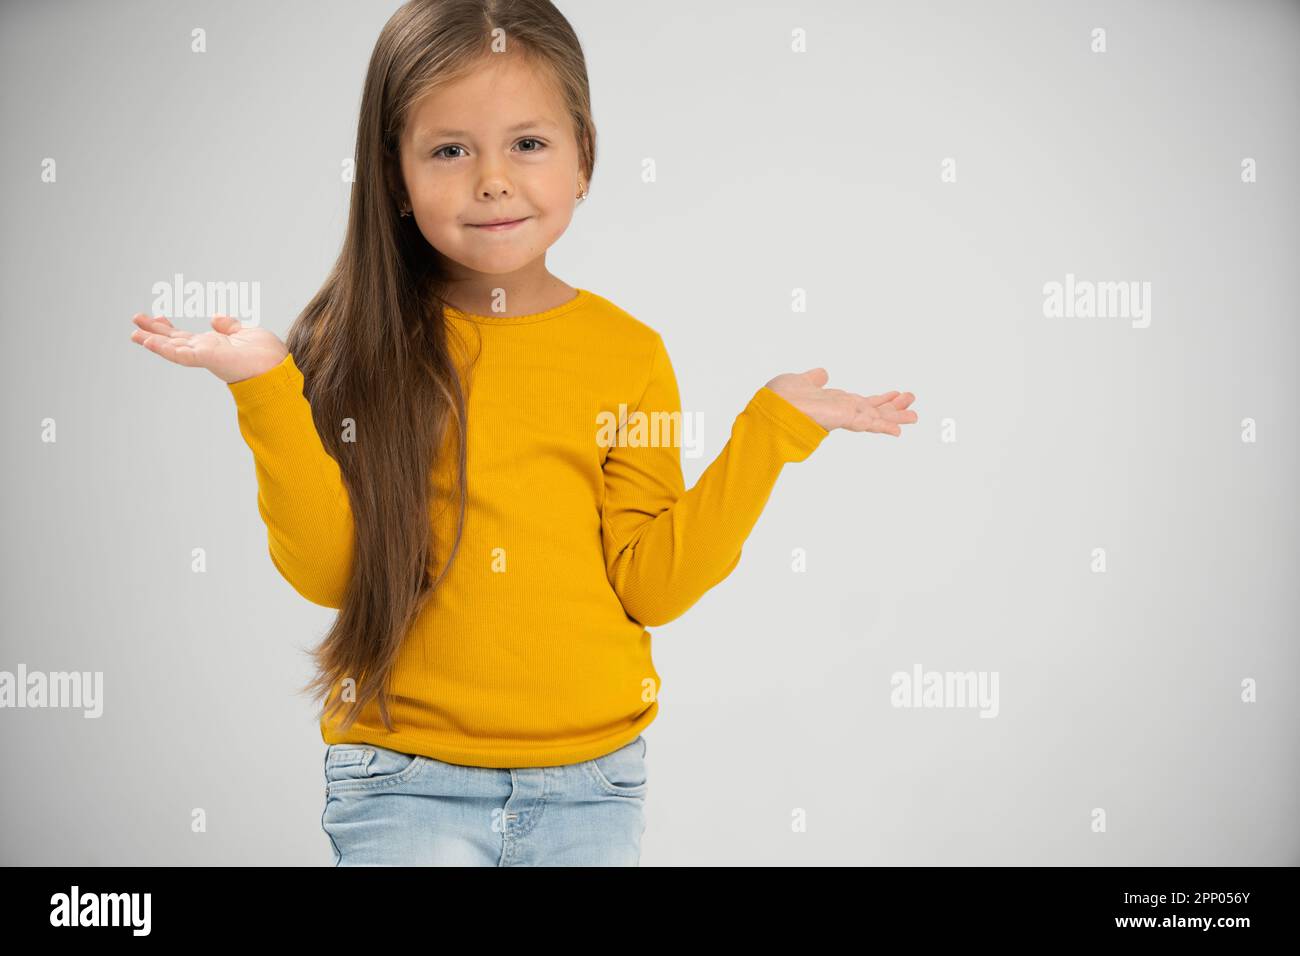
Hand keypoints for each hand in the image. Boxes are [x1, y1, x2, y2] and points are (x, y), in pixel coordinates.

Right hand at [129, 313, 289, 384]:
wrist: (276, 369)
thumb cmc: (266, 355)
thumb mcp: (245, 332)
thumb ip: (229, 327)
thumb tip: (215, 318)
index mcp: (212, 345)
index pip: (185, 336)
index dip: (170, 327)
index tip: (158, 317)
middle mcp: (205, 350)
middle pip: (174, 339)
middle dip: (154, 330)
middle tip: (135, 319)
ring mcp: (204, 355)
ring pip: (172, 347)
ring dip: (152, 340)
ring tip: (134, 333)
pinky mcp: (206, 357)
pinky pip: (181, 354)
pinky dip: (164, 349)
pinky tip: (149, 342)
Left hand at [765, 368, 916, 435]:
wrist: (771, 409)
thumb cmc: (779, 399)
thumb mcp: (801, 381)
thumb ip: (814, 379)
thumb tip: (823, 373)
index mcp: (834, 402)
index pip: (863, 401)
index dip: (880, 399)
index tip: (896, 394)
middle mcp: (841, 410)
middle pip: (874, 409)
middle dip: (894, 408)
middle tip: (913, 406)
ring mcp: (844, 415)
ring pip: (876, 416)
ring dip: (895, 416)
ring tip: (915, 416)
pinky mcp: (843, 419)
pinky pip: (868, 422)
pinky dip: (884, 426)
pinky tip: (898, 430)